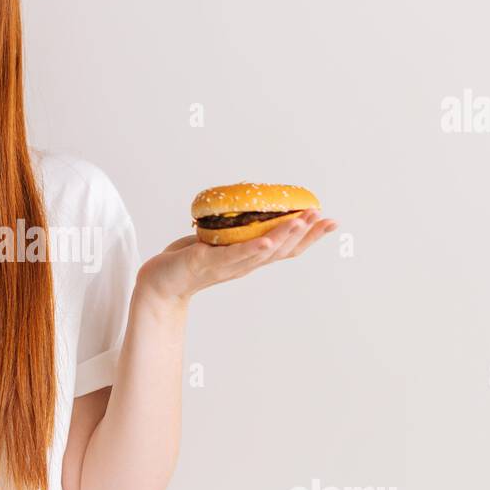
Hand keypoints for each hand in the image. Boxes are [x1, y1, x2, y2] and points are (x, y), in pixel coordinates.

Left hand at [137, 209, 338, 303]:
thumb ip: (240, 230)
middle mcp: (243, 265)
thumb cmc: (188, 259)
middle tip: (325, 217)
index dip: (310, 236)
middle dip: (305, 233)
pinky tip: (266, 240)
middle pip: (282, 251)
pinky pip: (233, 256)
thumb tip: (256, 206)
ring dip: (284, 235)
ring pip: (262, 252)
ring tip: (302, 219)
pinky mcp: (206, 263)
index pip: (286, 248)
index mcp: (249, 259)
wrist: (159, 283)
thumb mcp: (220, 241)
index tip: (331, 220)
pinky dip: (252, 249)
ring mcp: (226, 266)